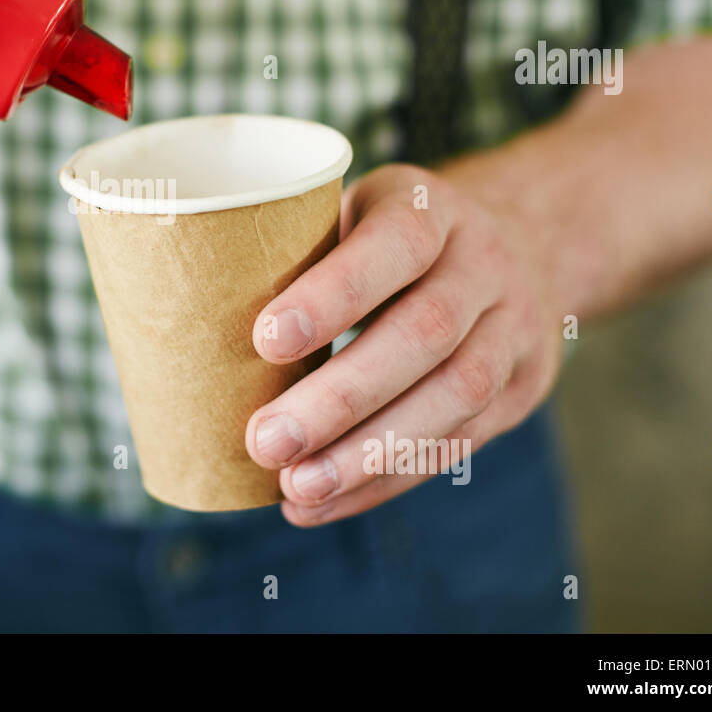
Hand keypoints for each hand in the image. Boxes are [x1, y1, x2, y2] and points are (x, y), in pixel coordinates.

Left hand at [245, 163, 562, 525]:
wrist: (521, 244)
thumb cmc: (387, 238)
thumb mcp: (352, 214)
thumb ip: (296, 254)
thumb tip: (187, 322)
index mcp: (430, 209)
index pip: (394, 245)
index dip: (334, 293)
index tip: (264, 339)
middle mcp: (484, 264)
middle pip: (425, 333)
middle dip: (341, 397)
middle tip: (265, 440)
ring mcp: (516, 327)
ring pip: (455, 397)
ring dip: (368, 454)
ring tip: (295, 488)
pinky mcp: (524, 388)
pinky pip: (459, 443)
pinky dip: (386, 480)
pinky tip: (325, 502)